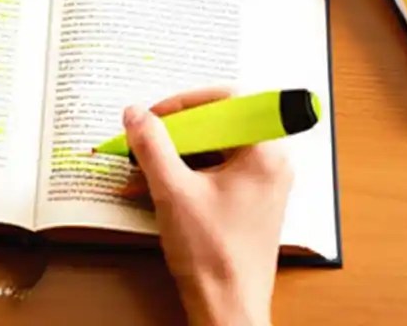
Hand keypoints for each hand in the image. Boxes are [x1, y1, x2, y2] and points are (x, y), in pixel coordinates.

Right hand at [123, 90, 292, 325]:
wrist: (228, 308)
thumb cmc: (213, 255)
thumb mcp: (172, 191)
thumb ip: (152, 146)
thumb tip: (136, 114)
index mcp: (265, 153)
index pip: (227, 102)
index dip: (185, 103)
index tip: (155, 116)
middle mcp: (270, 164)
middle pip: (217, 126)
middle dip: (173, 134)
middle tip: (142, 141)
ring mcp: (261, 185)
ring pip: (212, 152)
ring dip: (173, 157)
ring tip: (139, 170)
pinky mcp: (248, 204)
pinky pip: (214, 174)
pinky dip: (183, 177)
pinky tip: (151, 188)